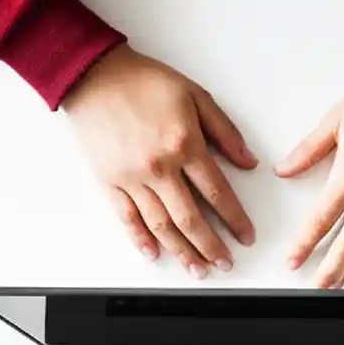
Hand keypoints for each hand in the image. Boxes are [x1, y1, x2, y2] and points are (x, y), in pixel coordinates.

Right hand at [64, 46, 257, 277]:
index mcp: (185, 145)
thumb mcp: (195, 96)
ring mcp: (132, 178)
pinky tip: (155, 254)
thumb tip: (249, 162)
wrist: (95, 75)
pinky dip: (141, 239)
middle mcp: (160, 167)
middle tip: (225, 264)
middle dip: (212, 246)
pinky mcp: (110, 181)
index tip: (246, 236)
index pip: (218, 193)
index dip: (235, 219)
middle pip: (191, 219)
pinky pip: (128, 218)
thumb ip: (225, 131)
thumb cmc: (144, 82)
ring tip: (197, 269)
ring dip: (182, 252)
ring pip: (162, 225)